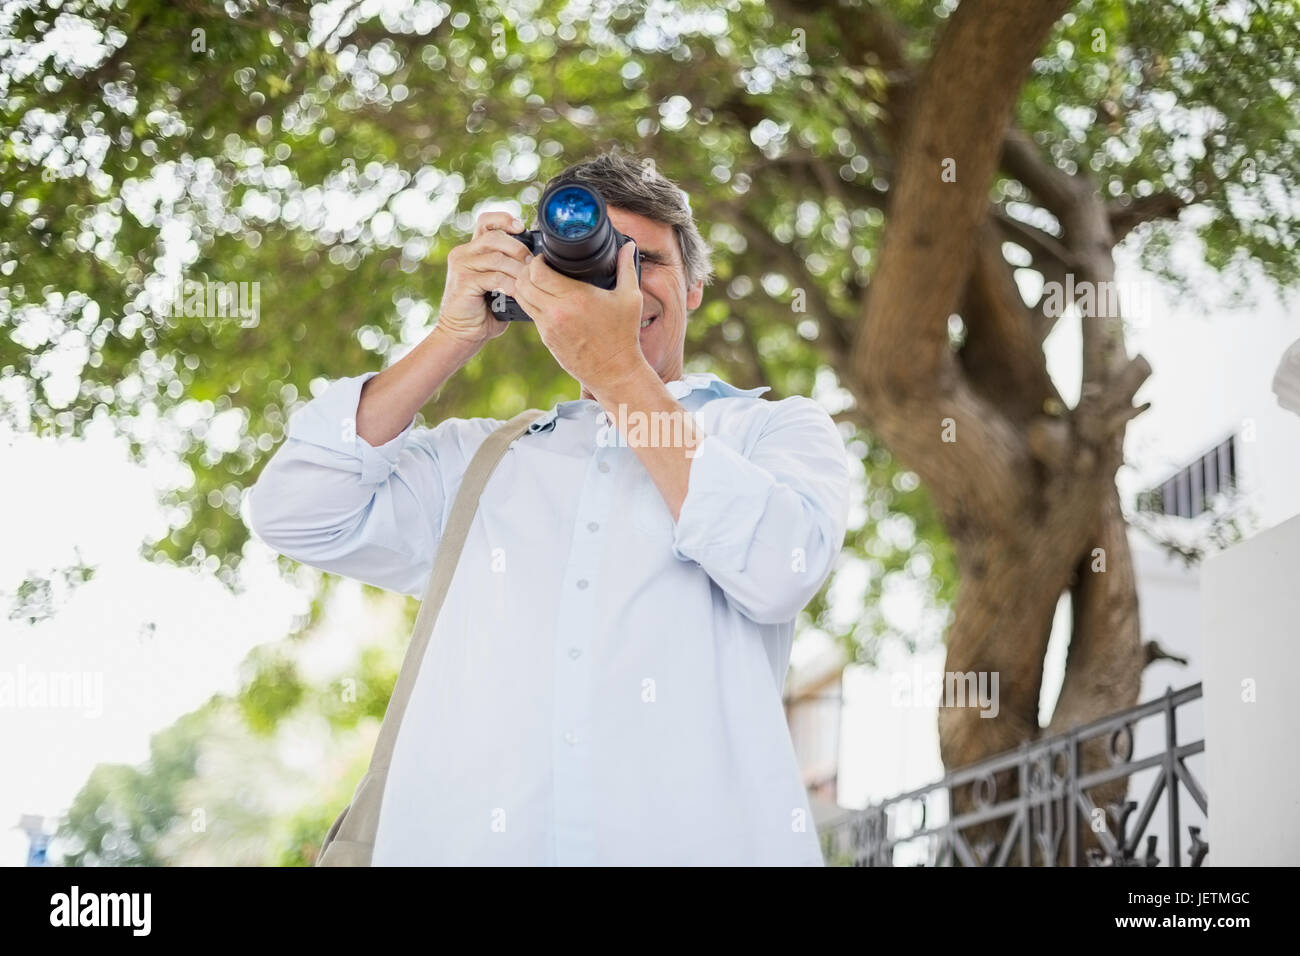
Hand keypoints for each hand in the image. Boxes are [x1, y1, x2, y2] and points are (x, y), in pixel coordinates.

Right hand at [434, 211, 530, 348]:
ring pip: (496, 256)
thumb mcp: (500, 284)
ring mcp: (461, 266)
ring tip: (527, 281)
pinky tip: (516, 293)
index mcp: (473, 250)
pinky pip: (494, 277)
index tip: (522, 227)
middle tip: (531, 264)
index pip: (486, 222)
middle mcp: (464, 253)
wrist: (462, 334)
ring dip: (516, 269)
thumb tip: (537, 262)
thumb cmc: (485, 311)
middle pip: (495, 236)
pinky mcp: (463, 281)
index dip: (504, 219)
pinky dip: (509, 284)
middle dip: (518, 248)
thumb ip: (510, 269)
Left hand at [513, 240, 647, 391]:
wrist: (614, 371)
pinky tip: (541, 298)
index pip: (537, 271)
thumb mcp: (630, 298)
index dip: (536, 260)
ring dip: (524, 286)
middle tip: (537, 266)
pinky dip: (531, 302)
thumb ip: (627, 268)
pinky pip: (530, 313)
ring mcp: (548, 327)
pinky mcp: (546, 339)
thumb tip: (628, 246)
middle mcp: (557, 312)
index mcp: (575, 297)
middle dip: (526, 270)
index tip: (545, 256)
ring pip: (521, 298)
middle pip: (523, 282)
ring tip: (536, 280)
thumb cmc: (624, 335)